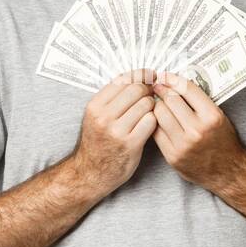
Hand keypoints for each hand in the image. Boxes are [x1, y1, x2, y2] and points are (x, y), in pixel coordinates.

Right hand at [69, 69, 158, 196]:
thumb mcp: (96, 116)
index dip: (140, 74)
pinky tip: (149, 126)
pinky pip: (151, 122)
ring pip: (146, 104)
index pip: (122, 79)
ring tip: (148, 112)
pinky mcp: (131, 144)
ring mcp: (117, 131)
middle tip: (152, 93)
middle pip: (136, 89)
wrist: (91, 172)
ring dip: (152, 106)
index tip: (149, 74)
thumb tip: (138, 77)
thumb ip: (113, 98)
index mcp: (95, 106)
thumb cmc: (98, 142)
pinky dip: (153, 121)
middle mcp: (103, 117)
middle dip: (148, 89)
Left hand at [150, 69, 244, 189]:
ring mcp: (183, 144)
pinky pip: (156, 132)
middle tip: (157, 86)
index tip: (165, 75)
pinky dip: (154, 122)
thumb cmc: (224, 141)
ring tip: (158, 103)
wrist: (228, 171)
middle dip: (162, 90)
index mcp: (212, 116)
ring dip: (157, 106)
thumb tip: (176, 83)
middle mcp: (197, 130)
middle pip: (170, 100)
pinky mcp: (172, 156)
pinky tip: (157, 119)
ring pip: (159, 114)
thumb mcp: (219, 117)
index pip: (187, 89)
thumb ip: (200, 101)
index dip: (172, 79)